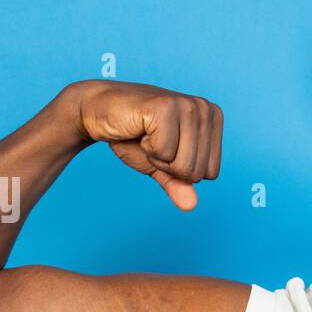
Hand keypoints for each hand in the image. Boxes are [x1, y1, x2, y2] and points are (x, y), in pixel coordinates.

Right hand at [68, 79, 222, 209]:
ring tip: (147, 135)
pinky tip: (140, 128)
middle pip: (197, 171)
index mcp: (213, 119)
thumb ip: (179, 184)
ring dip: (157, 158)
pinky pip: (165, 152)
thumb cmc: (133, 137)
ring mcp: (187, 105)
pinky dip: (147, 148)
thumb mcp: (161, 166)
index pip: (211, 173)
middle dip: (168, 166)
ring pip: (184, 166)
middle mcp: (206, 109)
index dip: (181, 170)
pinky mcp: (165, 106)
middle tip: (152, 141)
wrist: (97, 112)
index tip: (165, 147)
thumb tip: (190, 205)